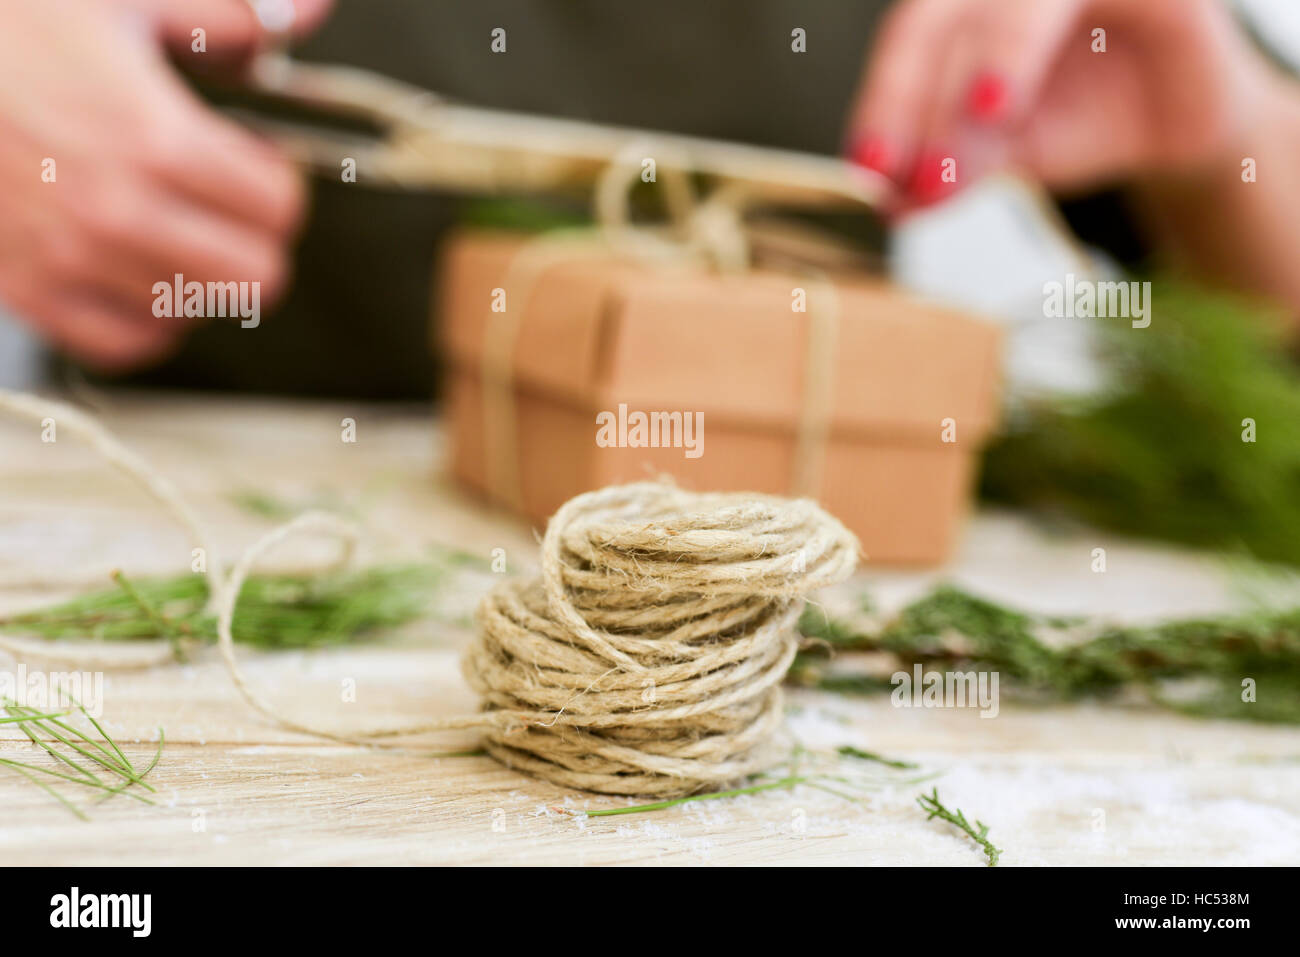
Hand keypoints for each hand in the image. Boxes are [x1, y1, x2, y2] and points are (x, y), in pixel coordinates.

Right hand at [0, 0, 329, 370]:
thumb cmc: (5, 22)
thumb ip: (228, 15)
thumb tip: (309, 11)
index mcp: (155, 138)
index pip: (279, 207)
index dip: (275, 181)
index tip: (250, 161)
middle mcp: (118, 211)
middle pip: (255, 277)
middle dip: (253, 239)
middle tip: (225, 206)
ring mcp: (71, 258)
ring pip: (196, 313)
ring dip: (199, 276)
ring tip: (172, 228)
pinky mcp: (27, 290)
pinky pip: (126, 345)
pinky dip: (146, 320)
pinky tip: (138, 275)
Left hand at [846, 0, 1276, 212]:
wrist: (1183, 127)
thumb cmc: (1084, 120)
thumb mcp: (1009, 151)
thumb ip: (954, 161)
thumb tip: (892, 199)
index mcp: (968, 8)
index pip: (912, 40)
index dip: (884, 100)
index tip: (867, 168)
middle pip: (943, 12)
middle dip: (912, 91)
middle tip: (892, 165)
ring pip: (1008, 2)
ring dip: (984, 63)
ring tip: (972, 129)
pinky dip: (1028, 47)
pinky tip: (1004, 98)